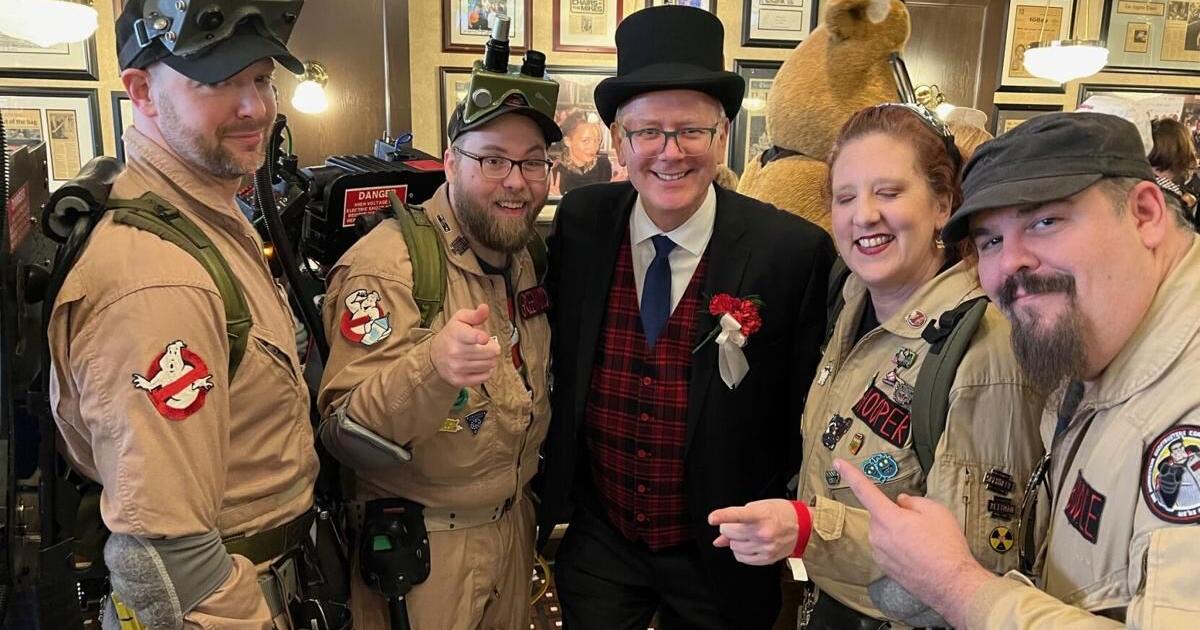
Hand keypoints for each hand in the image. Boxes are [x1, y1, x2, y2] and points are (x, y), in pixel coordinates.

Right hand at [430, 304, 500, 387]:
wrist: (434, 356)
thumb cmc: (452, 335)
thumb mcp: (460, 319)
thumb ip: (475, 314)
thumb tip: (485, 308)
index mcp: (457, 334)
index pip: (473, 337)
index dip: (481, 337)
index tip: (484, 338)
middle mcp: (456, 352)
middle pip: (490, 352)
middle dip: (494, 347)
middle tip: (488, 345)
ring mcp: (457, 367)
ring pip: (490, 364)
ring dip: (491, 359)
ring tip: (484, 354)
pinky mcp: (460, 380)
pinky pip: (485, 376)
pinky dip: (487, 370)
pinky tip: (481, 364)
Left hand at [707, 499, 798, 565]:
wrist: (802, 527)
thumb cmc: (781, 514)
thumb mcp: (759, 507)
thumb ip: (737, 519)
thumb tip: (719, 538)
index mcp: (760, 516)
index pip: (738, 515)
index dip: (723, 516)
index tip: (712, 518)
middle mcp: (762, 533)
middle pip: (730, 532)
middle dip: (728, 528)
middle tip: (737, 525)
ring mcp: (764, 547)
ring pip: (734, 547)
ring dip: (735, 540)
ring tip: (747, 534)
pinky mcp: (766, 558)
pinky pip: (742, 558)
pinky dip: (741, 552)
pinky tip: (749, 544)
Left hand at [835, 458, 992, 627]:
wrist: (953, 584)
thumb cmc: (946, 548)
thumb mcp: (936, 511)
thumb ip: (913, 501)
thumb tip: (902, 502)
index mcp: (887, 517)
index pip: (864, 489)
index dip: (850, 473)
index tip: (837, 463)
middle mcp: (877, 535)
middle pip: (881, 514)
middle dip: (897, 515)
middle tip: (921, 526)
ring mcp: (879, 553)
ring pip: (885, 532)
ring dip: (899, 533)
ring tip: (924, 544)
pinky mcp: (884, 567)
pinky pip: (888, 548)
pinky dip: (900, 548)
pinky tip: (919, 554)